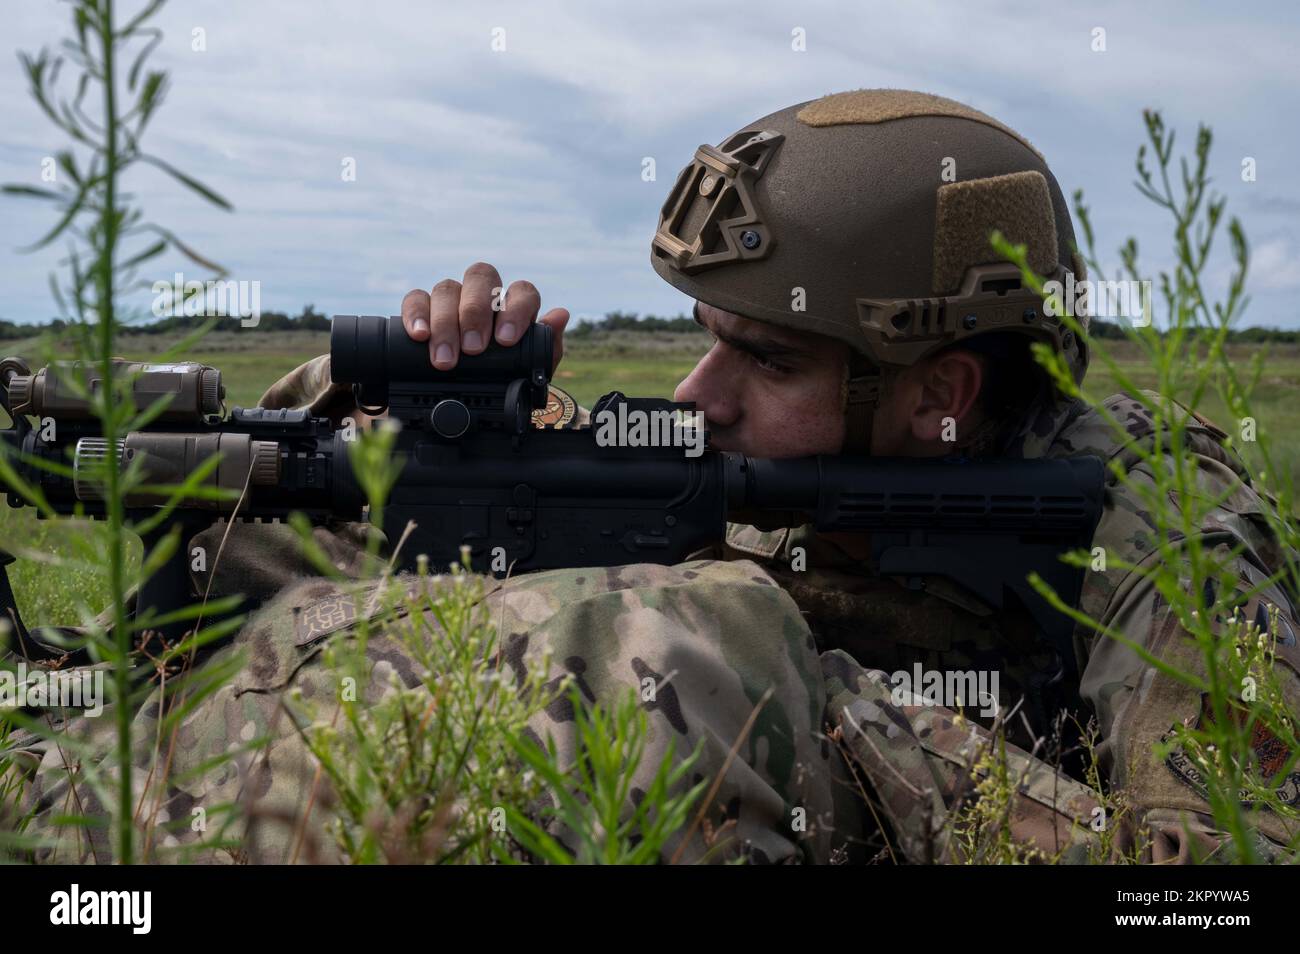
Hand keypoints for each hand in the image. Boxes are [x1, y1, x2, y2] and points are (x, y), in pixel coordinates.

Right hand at [400, 262, 568, 371]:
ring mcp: (453, 298)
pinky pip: (416, 298)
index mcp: (515, 305)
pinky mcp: (423, 308)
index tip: (505, 341)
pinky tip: (419, 335)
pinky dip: (416, 314)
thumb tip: (560, 315)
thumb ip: (548, 346)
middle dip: (475, 312)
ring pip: (447, 288)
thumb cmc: (507, 378)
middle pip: (481, 277)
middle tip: (473, 349)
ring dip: (445, 323)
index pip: (521, 291)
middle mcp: (484, 295)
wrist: (475, 398)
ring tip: (445, 360)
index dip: (515, 310)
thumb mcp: (531, 372)